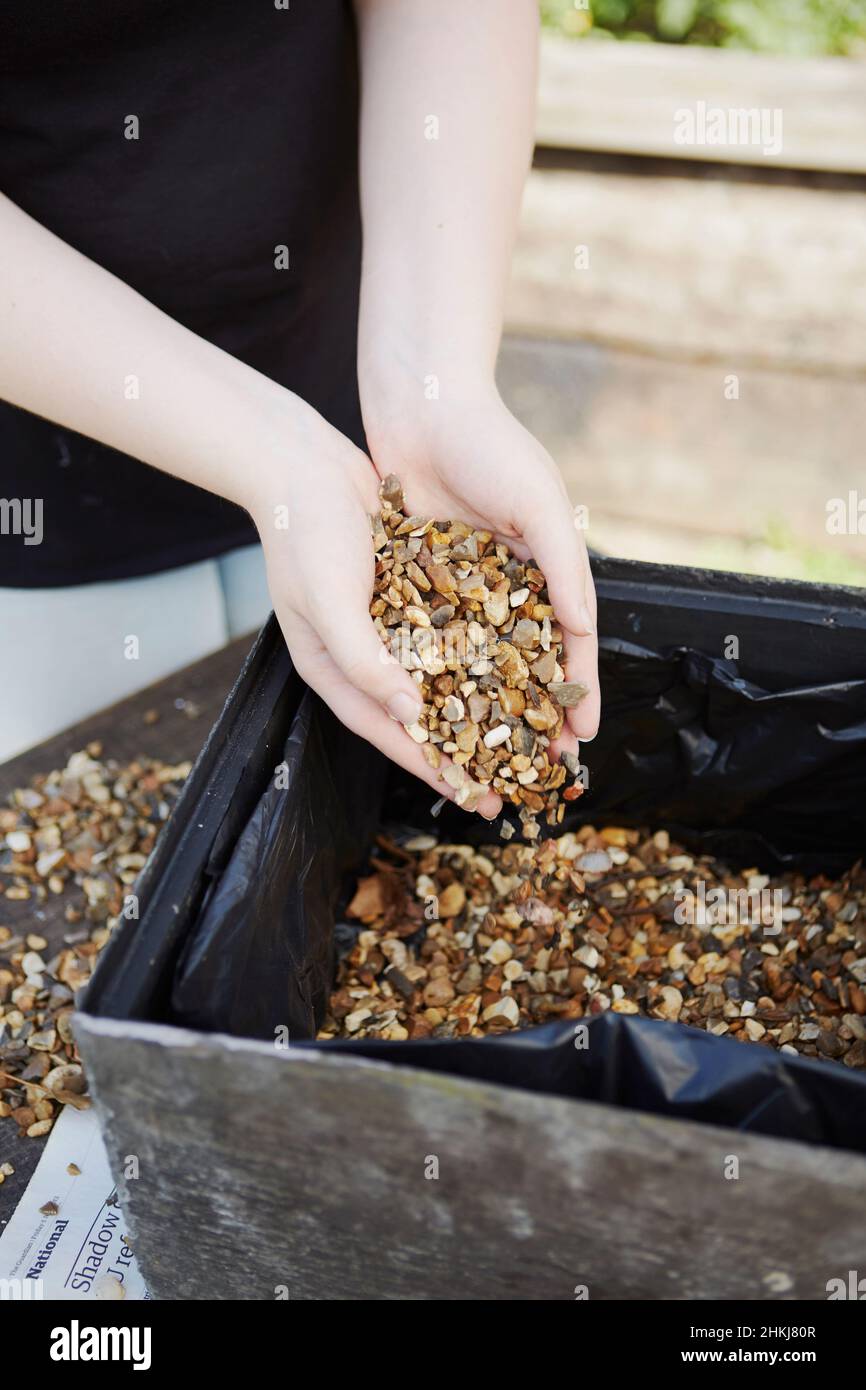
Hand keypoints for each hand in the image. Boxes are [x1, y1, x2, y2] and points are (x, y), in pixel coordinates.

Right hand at [245, 401, 501, 817]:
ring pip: (439, 676)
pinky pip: (446, 633)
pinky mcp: (406, 591)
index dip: (431, 765)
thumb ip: (366, 663)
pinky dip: (476, 651)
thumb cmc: (305, 538)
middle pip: (419, 713)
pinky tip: (515, 662)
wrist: (301, 465)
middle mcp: (362, 653)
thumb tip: (409, 713)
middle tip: (510, 782)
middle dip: (463, 749)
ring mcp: (384, 623)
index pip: (388, 730)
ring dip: (476, 703)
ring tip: (521, 732)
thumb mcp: (329, 605)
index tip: (474, 797)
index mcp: (333, 668)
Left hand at [360, 385, 600, 760]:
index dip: (578, 692)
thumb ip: (564, 565)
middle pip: (526, 663)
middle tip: (538, 767)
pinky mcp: (419, 576)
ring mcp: (463, 583)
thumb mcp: (538, 501)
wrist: (422, 404)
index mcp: (548, 566)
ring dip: (485, 705)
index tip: (583, 739)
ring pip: (478, 658)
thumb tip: (586, 629)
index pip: (571, 644)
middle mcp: (508, 582)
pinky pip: (431, 633)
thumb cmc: (491, 445)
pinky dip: (435, 670)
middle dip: (534, 715)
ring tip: (487, 754)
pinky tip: (432, 709)